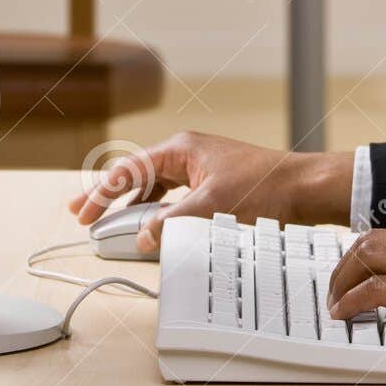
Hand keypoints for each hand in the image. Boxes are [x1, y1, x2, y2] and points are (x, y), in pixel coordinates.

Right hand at [68, 131, 354, 253]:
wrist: (303, 188)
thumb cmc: (265, 188)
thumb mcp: (212, 207)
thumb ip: (171, 222)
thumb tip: (142, 237)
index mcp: (183, 148)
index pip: (130, 168)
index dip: (102, 191)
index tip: (83, 213)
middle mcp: (188, 153)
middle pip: (137, 174)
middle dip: (109, 195)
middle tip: (82, 214)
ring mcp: (201, 168)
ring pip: (155, 186)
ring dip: (133, 205)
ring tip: (110, 224)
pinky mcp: (212, 184)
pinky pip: (173, 196)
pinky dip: (157, 210)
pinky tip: (149, 227)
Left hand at [326, 224, 385, 370]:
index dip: (364, 257)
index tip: (353, 276)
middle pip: (371, 241)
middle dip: (345, 265)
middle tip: (335, 291)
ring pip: (366, 255)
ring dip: (342, 280)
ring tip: (336, 303)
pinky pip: (371, 288)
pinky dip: (351, 299)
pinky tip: (344, 314)